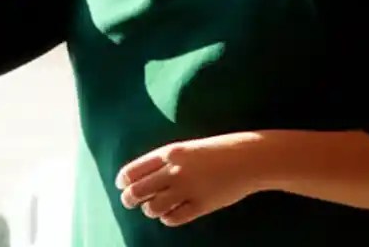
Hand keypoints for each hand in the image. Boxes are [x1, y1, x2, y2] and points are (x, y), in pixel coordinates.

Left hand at [117, 132, 264, 226]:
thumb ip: (165, 161)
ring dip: (150, 210)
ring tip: (153, 208)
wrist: (248, 158)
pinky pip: (173, 218)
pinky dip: (166, 219)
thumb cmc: (216, 151)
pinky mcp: (201, 205)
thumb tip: (141, 178)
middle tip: (129, 202)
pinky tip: (169, 215)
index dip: (124, 180)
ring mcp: (188, 188)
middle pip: (139, 191)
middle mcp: (175, 170)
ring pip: (153, 207)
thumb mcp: (186, 149)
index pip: (135, 170)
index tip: (121, 185)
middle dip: (130, 198)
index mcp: (169, 152)